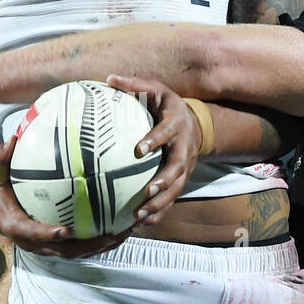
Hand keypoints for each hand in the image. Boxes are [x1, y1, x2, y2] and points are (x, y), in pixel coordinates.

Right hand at [0, 137, 129, 259]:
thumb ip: (1, 159)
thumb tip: (11, 140)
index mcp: (16, 226)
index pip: (33, 233)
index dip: (48, 235)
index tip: (64, 231)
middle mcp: (33, 241)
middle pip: (64, 250)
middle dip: (88, 246)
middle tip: (109, 235)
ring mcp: (47, 245)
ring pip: (77, 252)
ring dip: (101, 246)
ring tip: (124, 233)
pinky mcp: (58, 244)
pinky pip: (81, 246)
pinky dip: (100, 241)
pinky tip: (119, 229)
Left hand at [106, 74, 200, 224]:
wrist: (194, 124)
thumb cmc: (166, 106)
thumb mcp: (154, 89)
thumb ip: (133, 85)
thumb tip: (108, 79)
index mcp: (176, 124)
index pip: (167, 132)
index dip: (155, 140)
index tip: (139, 150)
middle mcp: (184, 148)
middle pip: (178, 168)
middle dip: (164, 181)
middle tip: (147, 191)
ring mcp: (185, 167)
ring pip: (176, 189)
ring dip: (160, 203)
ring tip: (140, 215)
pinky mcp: (180, 180)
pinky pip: (171, 199)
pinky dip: (159, 212)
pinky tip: (142, 223)